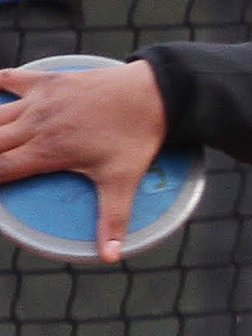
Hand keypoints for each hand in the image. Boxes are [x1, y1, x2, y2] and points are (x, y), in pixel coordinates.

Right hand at [0, 59, 169, 262]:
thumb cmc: (136, 137)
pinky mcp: (48, 81)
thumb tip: (111, 256)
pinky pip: (12, 79)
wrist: (152, 94)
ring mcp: (40, 101)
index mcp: (48, 151)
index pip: (1, 168)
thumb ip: (113, 219)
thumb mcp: (123, 181)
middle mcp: (36, 125)